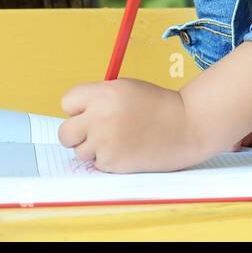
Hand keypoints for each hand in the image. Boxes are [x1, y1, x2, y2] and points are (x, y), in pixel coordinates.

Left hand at [58, 78, 206, 172]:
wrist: (186, 126)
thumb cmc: (156, 106)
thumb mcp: (125, 88)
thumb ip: (98, 98)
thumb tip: (74, 115)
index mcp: (103, 93)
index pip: (67, 102)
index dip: (78, 108)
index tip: (90, 111)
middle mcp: (99, 117)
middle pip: (65, 132)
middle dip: (77, 133)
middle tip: (94, 132)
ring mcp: (104, 142)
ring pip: (79, 151)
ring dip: (93, 149)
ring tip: (116, 140)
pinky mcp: (112, 163)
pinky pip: (96, 164)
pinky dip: (107, 160)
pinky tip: (126, 150)